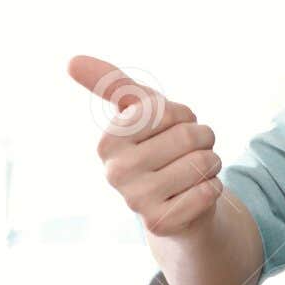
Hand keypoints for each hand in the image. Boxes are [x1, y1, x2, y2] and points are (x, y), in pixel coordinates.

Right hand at [67, 55, 224, 237]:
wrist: (178, 204)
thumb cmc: (159, 148)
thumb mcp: (141, 111)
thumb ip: (112, 84)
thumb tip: (72, 60)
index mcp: (108, 142)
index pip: (165, 110)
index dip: (182, 115)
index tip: (171, 129)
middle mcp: (115, 173)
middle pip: (187, 135)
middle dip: (202, 139)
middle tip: (187, 152)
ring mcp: (136, 202)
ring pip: (202, 162)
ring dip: (210, 163)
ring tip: (193, 172)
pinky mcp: (162, 224)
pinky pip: (208, 191)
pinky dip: (212, 188)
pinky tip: (195, 195)